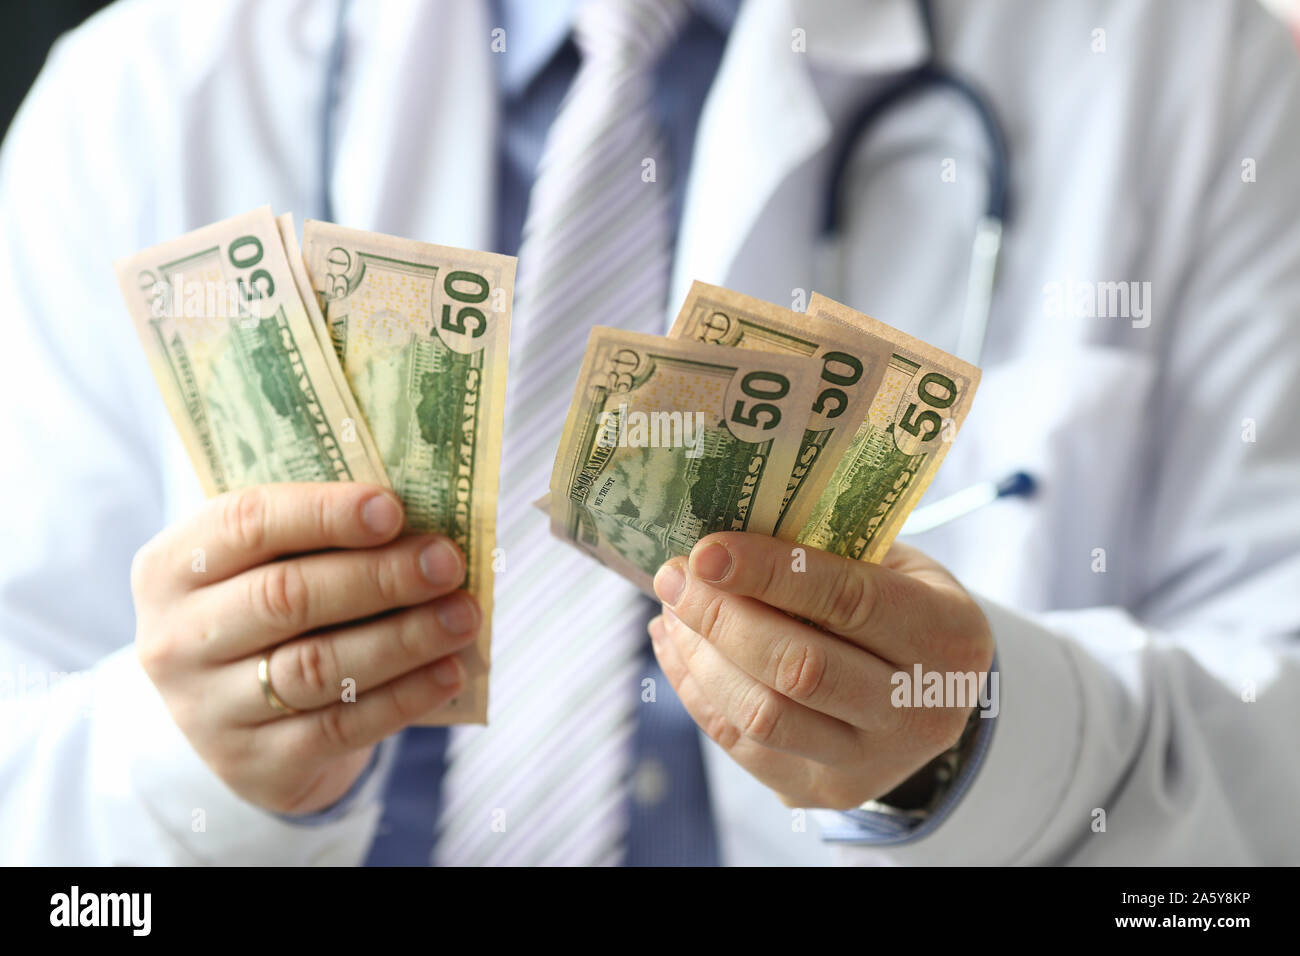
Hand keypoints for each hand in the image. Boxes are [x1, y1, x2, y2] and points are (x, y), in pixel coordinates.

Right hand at [130, 482, 478, 815]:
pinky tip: (449, 672)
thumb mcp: (264, 565)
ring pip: (317, 667)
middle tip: (447, 562)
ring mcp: (208, 710)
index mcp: (173, 567)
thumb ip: (320, 537)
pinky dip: (403, 698)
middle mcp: (177, 639)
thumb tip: (419, 522)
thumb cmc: (267, 612)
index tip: (392, 508)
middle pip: (286, 598)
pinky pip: (339, 726)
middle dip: (379, 577)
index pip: (246, 523)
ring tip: (463, 615)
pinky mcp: (254, 764)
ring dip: (403, 639)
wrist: (235, 721)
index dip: (323, 513)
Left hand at [650, 533, 992, 810]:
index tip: (706, 551)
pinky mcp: (822, 790)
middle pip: (800, 668)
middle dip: (721, 618)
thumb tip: (721, 545)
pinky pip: (740, 744)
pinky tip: (677, 645)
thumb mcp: (896, 567)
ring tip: (673, 610)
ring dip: (701, 657)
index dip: (770, 573)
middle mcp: (916, 711)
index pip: (849, 601)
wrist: (934, 696)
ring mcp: (870, 763)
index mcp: (946, 637)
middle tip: (674, 578)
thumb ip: (829, 554)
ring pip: (763, 716)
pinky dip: (696, 690)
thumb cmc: (903, 607)